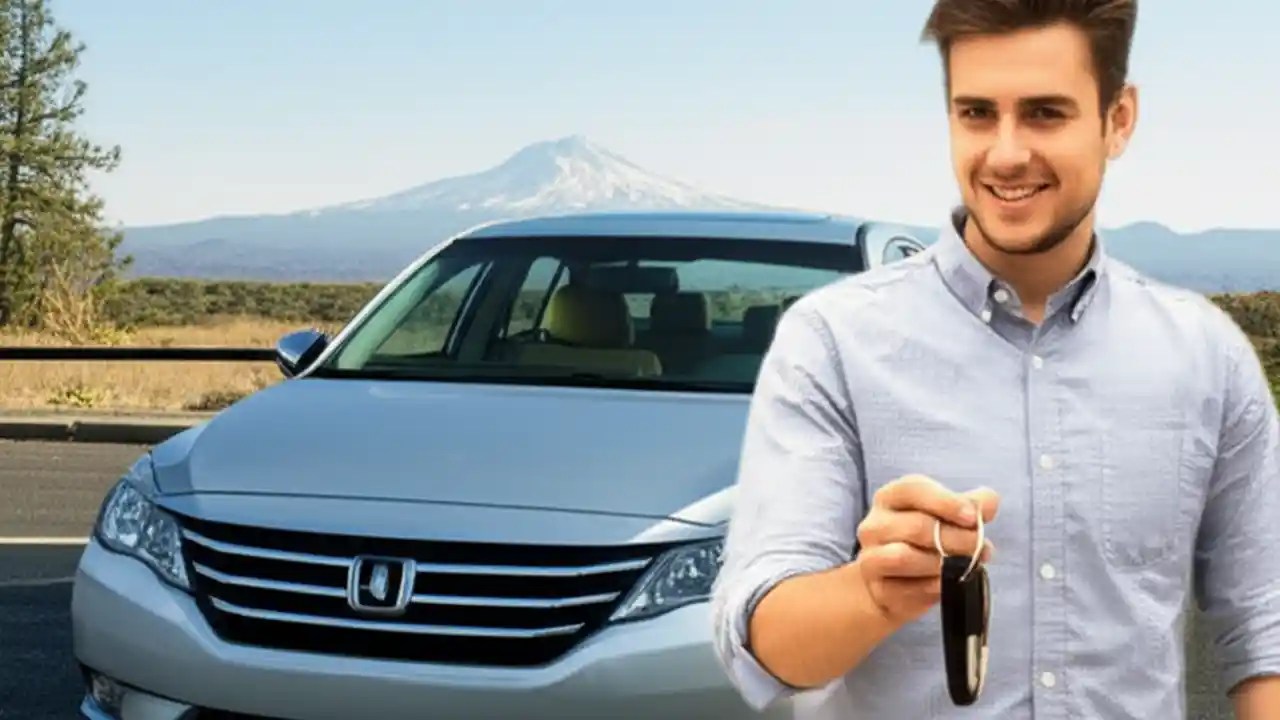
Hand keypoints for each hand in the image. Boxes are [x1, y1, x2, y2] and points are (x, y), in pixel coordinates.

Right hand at [853, 474, 999, 625]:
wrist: (895, 585)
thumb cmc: (923, 543)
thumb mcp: (946, 518)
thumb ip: (969, 506)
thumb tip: (990, 500)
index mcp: (890, 498)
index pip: (913, 489)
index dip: (945, 501)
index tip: (973, 517)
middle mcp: (874, 525)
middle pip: (916, 526)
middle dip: (957, 538)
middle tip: (983, 548)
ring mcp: (871, 557)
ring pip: (905, 557)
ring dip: (944, 563)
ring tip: (967, 565)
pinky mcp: (878, 588)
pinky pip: (909, 587)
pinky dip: (935, 586)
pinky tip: (948, 583)